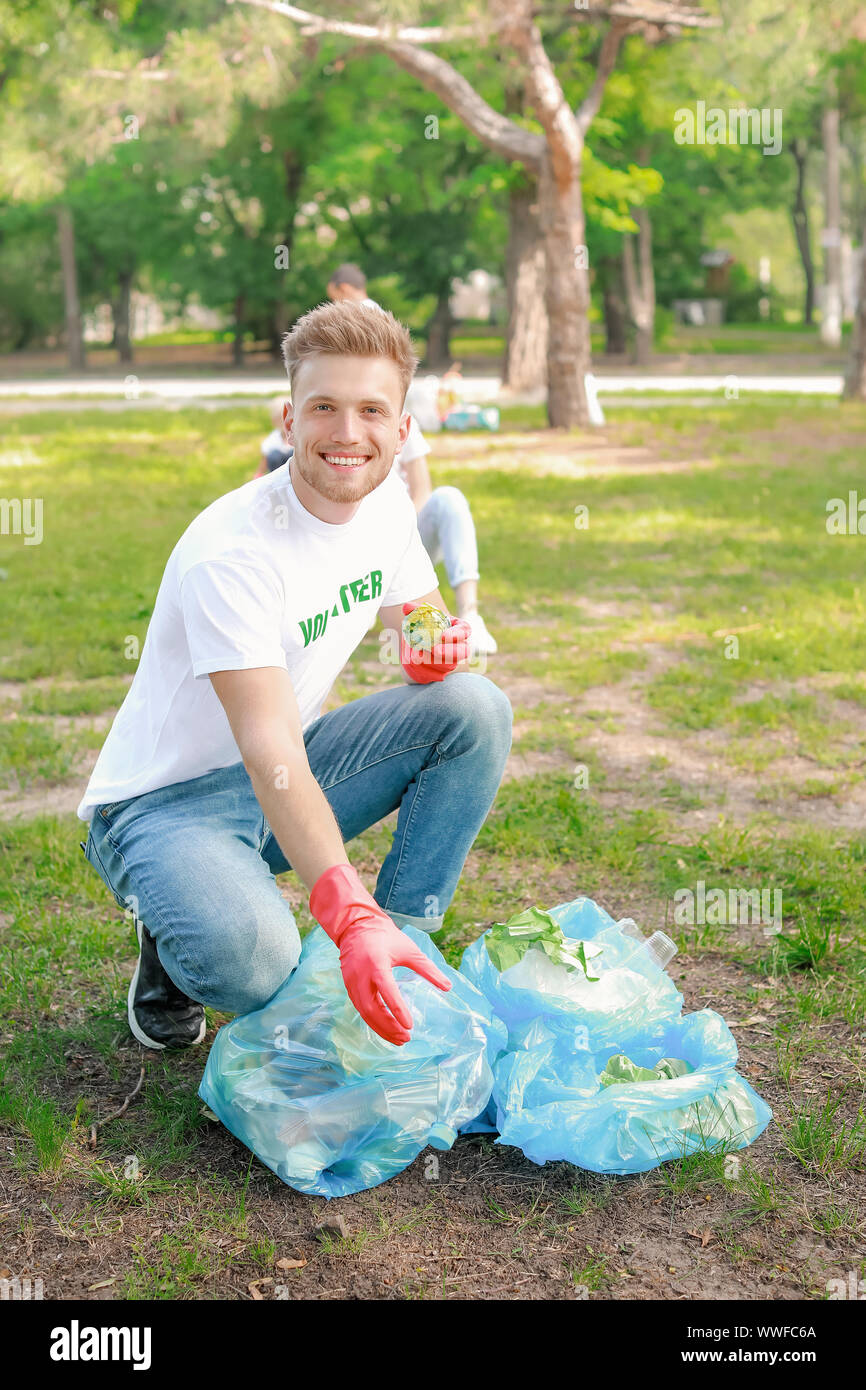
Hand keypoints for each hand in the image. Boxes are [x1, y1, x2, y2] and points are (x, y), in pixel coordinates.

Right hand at [309, 863, 450, 1044]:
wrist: (356, 927)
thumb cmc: (386, 937)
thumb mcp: (409, 950)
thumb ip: (428, 969)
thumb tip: (448, 987)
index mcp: (376, 964)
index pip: (387, 991)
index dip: (398, 1010)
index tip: (410, 1026)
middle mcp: (361, 976)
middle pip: (372, 1009)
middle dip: (389, 1026)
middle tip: (406, 1038)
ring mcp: (352, 983)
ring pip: (364, 1013)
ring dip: (381, 1028)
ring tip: (399, 1039)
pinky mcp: (348, 987)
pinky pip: (360, 1009)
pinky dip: (373, 1022)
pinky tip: (386, 1029)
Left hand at [400, 602, 470, 684]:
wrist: (419, 646)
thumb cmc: (425, 627)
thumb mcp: (422, 617)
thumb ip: (415, 611)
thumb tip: (407, 607)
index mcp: (458, 629)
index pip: (464, 630)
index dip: (456, 634)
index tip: (444, 635)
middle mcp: (460, 647)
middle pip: (462, 652)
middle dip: (448, 652)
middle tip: (434, 649)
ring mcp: (452, 662)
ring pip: (447, 665)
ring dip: (430, 660)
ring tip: (415, 653)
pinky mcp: (442, 673)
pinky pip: (435, 675)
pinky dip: (422, 669)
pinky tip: (412, 662)